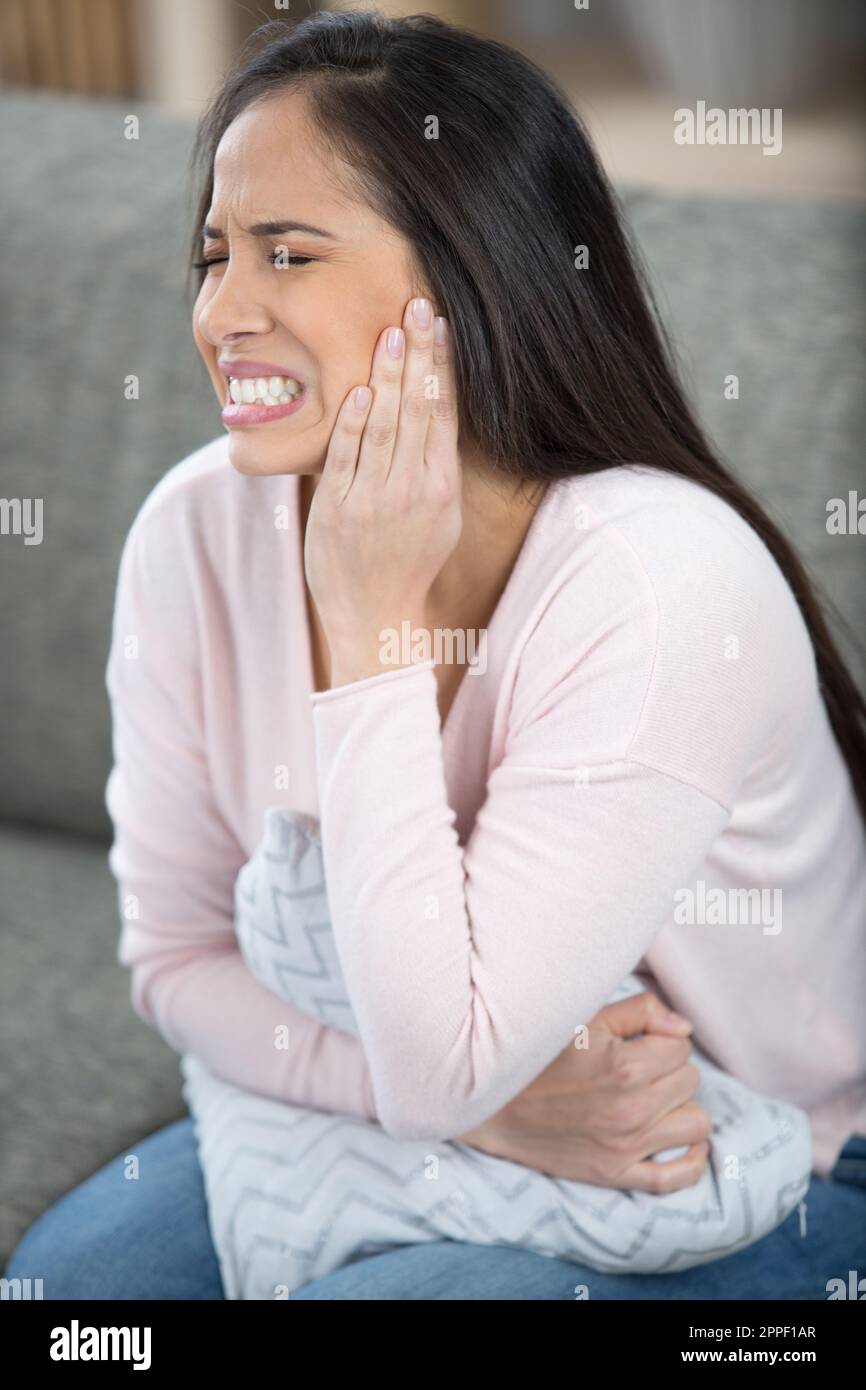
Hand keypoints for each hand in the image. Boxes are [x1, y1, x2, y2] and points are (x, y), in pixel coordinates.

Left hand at [304, 298, 462, 685]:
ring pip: (382, 425)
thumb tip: (433, 411)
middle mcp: (412, 491)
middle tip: (417, 307)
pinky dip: (352, 420)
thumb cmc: (408, 563)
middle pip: (416, 410)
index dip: (442, 368)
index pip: (443, 415)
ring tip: (390, 332)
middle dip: (418, 355)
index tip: (441, 327)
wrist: (375, 617)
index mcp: (441, 490)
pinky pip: (346, 455)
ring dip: (386, 375)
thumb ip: (433, 466)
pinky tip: (358, 387)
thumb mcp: (439, 517)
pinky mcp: (338, 509)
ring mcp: (374, 500)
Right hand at [456, 991, 712, 1192]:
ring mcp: (626, 1147)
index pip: (682, 1045)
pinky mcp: (615, 1173)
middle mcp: (633, 1109)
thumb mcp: (587, 1018)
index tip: (640, 1041)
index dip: (663, 1038)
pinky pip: (674, 1179)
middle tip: (640, 1066)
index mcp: (627, 1066)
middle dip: (670, 1068)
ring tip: (657, 1097)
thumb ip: (643, 1012)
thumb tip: (685, 1027)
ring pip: (696, 1123)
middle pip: (690, 1080)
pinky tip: (687, 1141)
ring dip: (681, 1107)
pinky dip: (691, 1160)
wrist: (495, 1102)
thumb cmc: (540, 1055)